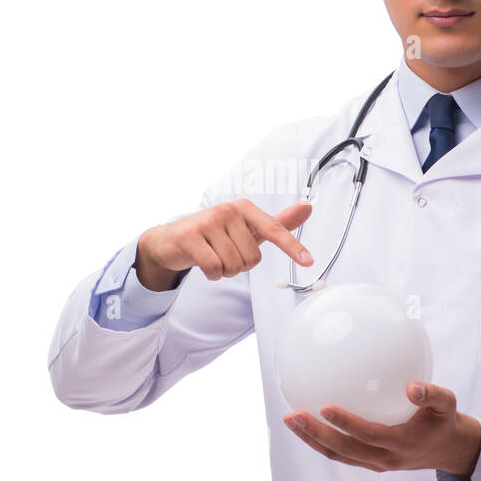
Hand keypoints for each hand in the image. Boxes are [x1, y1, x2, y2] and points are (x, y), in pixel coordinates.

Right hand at [136, 198, 313, 290]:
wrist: (172, 240)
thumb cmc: (215, 235)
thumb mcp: (248, 228)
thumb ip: (278, 221)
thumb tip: (308, 206)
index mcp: (245, 207)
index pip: (274, 229)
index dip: (292, 247)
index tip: (309, 261)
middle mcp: (227, 210)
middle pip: (252, 257)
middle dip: (241, 265)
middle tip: (225, 254)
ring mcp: (207, 221)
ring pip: (234, 265)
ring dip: (225, 271)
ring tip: (213, 257)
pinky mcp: (190, 236)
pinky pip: (214, 268)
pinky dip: (212, 274)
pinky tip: (204, 263)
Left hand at [283, 381, 480, 477]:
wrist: (447, 451)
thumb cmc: (443, 421)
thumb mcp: (447, 404)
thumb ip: (432, 394)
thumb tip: (411, 386)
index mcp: (401, 443)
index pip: (368, 435)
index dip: (346, 423)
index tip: (325, 407)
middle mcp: (384, 458)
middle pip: (343, 450)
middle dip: (316, 434)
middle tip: (293, 415)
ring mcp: (374, 464)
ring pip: (337, 455)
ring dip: (311, 440)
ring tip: (290, 420)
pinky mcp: (369, 463)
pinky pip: (340, 454)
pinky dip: (321, 441)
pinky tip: (306, 423)